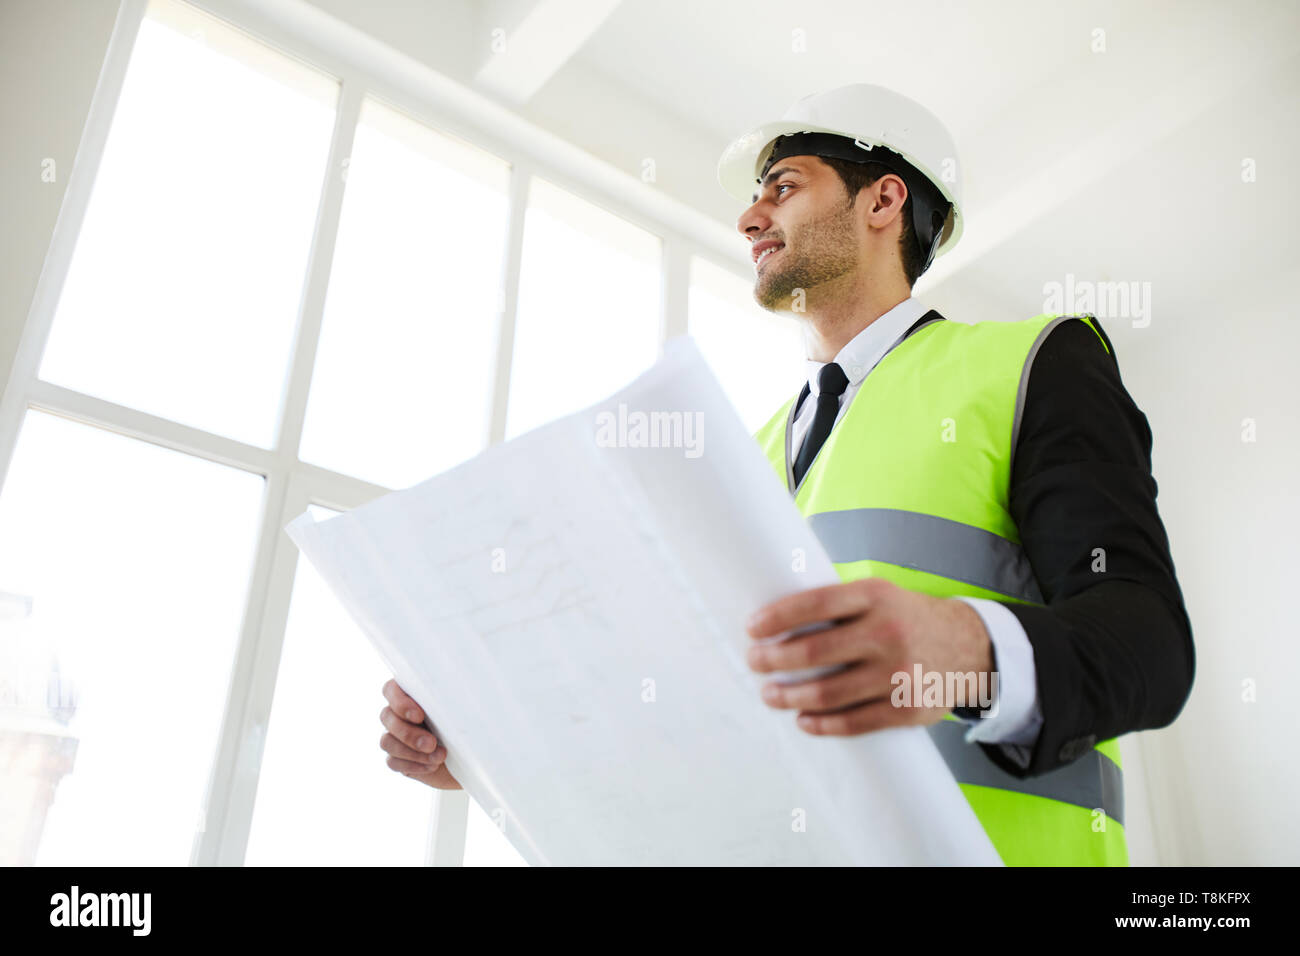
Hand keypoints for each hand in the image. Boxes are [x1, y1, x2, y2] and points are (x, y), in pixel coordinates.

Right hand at [379, 679, 460, 789]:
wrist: (473, 754)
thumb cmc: (470, 724)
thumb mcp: (465, 708)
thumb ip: (454, 698)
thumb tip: (461, 690)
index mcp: (412, 693)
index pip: (391, 690)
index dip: (400, 702)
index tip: (420, 716)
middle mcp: (399, 713)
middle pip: (387, 717)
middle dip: (409, 733)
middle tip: (432, 743)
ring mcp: (395, 736)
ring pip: (387, 741)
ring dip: (412, 752)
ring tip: (439, 757)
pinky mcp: (398, 758)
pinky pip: (393, 761)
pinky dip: (413, 765)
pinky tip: (432, 766)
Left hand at [745, 577, 994, 734]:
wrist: (969, 648)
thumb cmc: (907, 618)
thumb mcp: (880, 594)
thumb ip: (838, 603)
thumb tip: (776, 614)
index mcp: (876, 596)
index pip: (815, 604)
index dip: (777, 617)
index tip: (752, 628)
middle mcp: (888, 633)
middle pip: (814, 652)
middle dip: (773, 660)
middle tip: (754, 662)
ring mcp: (899, 674)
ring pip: (827, 693)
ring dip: (788, 696)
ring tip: (769, 693)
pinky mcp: (907, 709)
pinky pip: (853, 723)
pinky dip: (820, 724)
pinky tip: (803, 719)